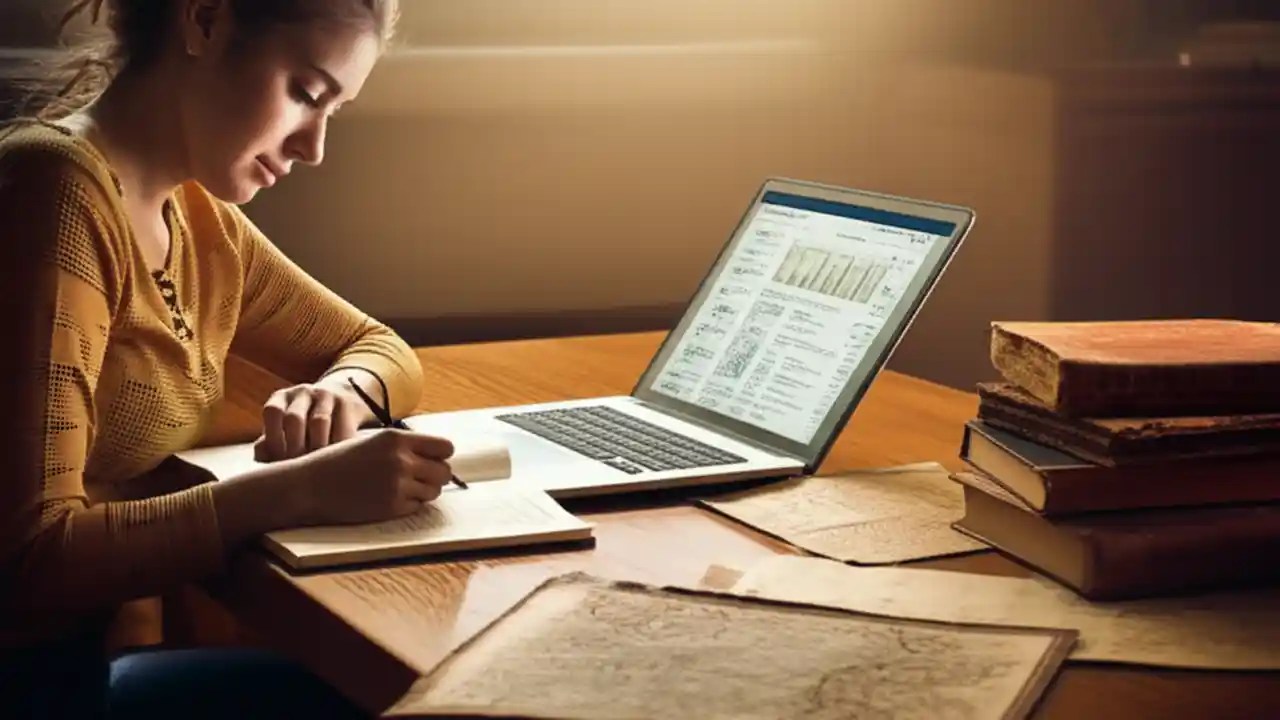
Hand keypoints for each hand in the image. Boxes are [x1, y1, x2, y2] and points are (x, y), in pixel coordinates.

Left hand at [254, 383, 367, 461]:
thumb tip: (262, 463)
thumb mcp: (285, 429)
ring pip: (319, 421)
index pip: (272, 412)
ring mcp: (326, 395)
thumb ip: (270, 445)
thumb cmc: (305, 426)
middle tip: (298, 471)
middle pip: (294, 418)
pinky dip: (337, 446)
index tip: (279, 463)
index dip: (273, 438)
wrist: (342, 402)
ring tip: (317, 468)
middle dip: (294, 447)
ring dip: (316, 448)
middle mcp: (302, 393)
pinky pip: (342, 427)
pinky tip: (336, 461)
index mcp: (281, 398)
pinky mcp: (347, 403)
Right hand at [290, 429, 455, 525]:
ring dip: (423, 491)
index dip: (440, 455)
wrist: (310, 485)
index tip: (432, 460)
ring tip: (401, 488)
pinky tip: (388, 498)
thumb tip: (434, 454)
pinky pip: (416, 507)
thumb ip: (402, 445)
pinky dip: (408, 505)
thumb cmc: (338, 461)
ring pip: (434, 491)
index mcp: (397, 438)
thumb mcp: (372, 441)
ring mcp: (398, 485)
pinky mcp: (391, 507)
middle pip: (445, 472)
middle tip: (419, 478)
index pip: (445, 447)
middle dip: (435, 476)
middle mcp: (401, 460)